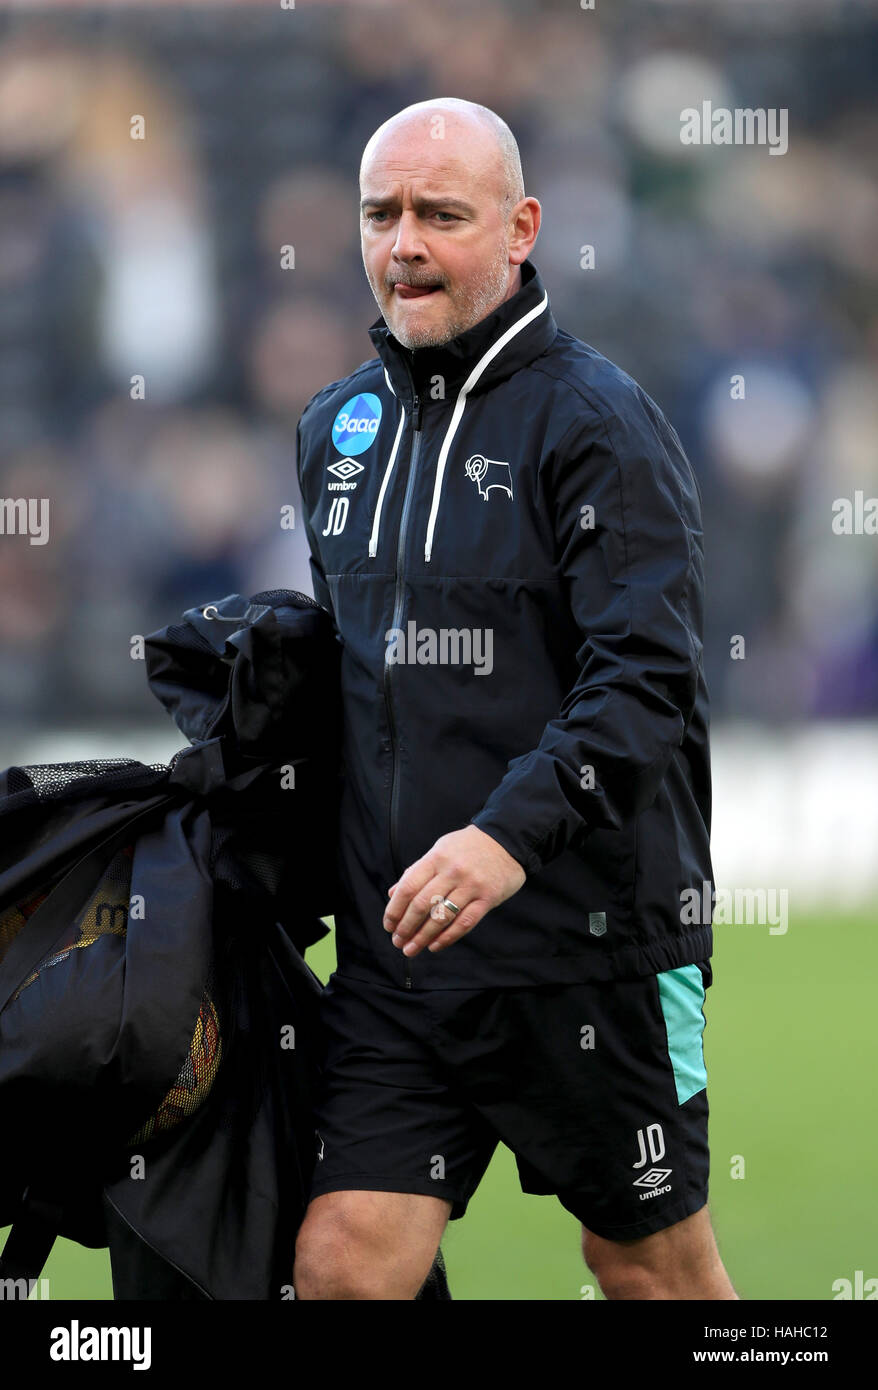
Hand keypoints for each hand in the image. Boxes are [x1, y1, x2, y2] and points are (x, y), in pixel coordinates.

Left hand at [382, 825, 526, 957]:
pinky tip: (435, 946)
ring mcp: (471, 885)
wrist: (508, 839)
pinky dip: (448, 937)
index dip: (395, 909)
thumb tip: (392, 894)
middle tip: (398, 942)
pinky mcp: (488, 898)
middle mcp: (452, 872)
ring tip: (412, 949)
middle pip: (422, 905)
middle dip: (406, 927)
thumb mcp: (440, 850)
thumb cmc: (468, 846)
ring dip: (423, 937)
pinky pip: (465, 922)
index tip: (388, 925)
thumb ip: (417, 871)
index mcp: (436, 858)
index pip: (409, 887)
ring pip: (442, 917)